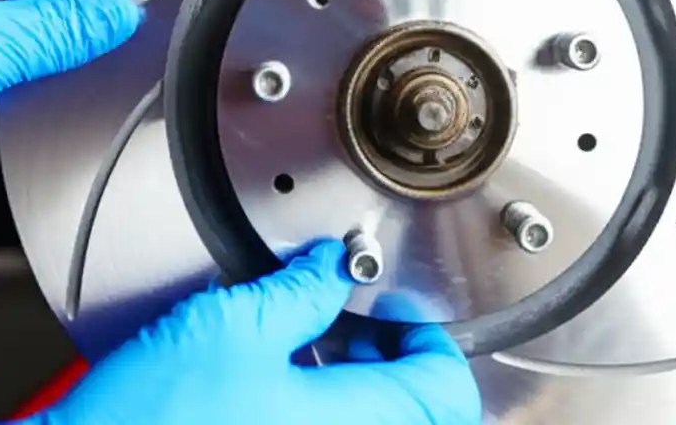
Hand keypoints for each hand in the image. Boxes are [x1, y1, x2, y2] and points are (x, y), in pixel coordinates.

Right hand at [28, 241, 481, 424]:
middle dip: (395, 358)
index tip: (394, 308)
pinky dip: (321, 409)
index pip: (446, 386)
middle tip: (355, 322)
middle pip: (420, 412)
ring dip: (360, 383)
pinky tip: (276, 383)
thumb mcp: (229, 328)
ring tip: (311, 345)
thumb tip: (328, 266)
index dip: (430, 335)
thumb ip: (298, 291)